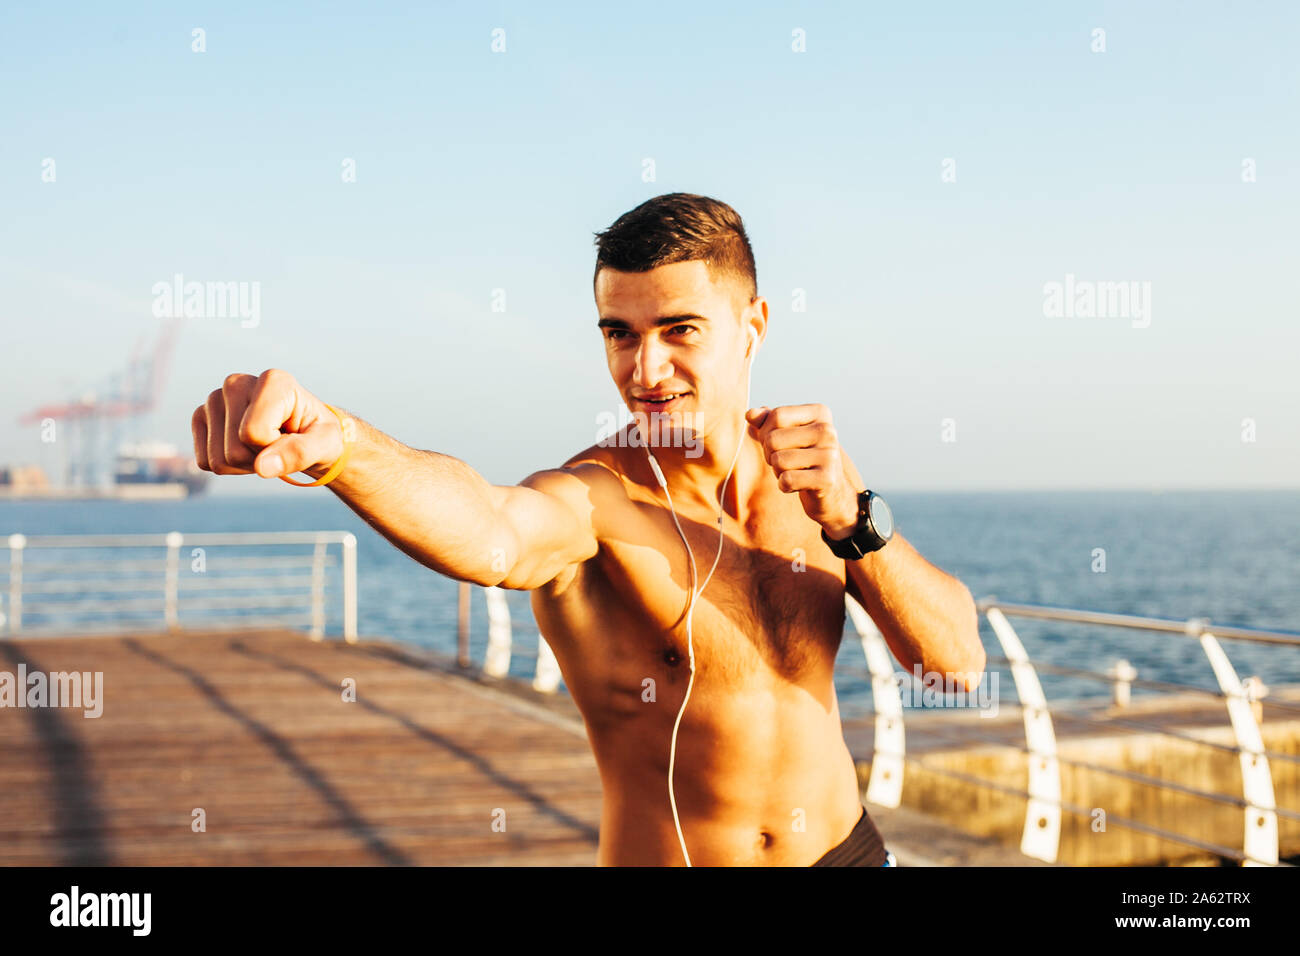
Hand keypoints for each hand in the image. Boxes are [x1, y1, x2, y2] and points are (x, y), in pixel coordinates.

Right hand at [191, 369, 346, 478]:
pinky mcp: (200, 416)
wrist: (304, 433)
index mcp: (272, 381)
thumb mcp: (325, 445)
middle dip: (259, 458)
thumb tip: (262, 467)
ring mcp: (214, 399)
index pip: (254, 433)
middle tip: (278, 443)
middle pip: (234, 449)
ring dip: (244, 463)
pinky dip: (228, 466)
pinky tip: (246, 447)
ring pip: (218, 459)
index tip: (291, 436)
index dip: (275, 448)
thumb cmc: (318, 436)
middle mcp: (236, 382)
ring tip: (264, 444)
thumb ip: (299, 454)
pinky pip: (204, 461)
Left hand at [745, 403, 863, 538]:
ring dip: (777, 471)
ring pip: (778, 461)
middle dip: (770, 454)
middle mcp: (828, 430)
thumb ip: (766, 421)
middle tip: (785, 461)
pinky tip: (797, 485)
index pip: (777, 415)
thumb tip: (750, 414)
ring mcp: (829, 455)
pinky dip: (784, 486)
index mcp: (820, 413)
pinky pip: (787, 480)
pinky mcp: (827, 479)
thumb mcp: (785, 434)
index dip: (766, 432)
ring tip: (793, 472)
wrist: (830, 491)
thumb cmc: (802, 457)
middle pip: (773, 439)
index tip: (778, 443)